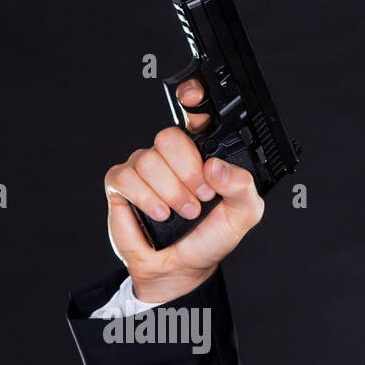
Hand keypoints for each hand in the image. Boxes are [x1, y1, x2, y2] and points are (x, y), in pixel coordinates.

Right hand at [102, 79, 264, 302]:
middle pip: (169, 137)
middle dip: (188, 171)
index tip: (194, 96)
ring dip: (171, 193)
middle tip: (202, 196)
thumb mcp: (243, 214)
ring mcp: (144, 168)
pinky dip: (147, 199)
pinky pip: (127, 177)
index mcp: (200, 153)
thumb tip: (216, 167)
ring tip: (184, 213)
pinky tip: (160, 214)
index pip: (194, 114)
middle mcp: (170, 156)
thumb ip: (242, 187)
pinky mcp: (121, 185)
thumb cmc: (211, 237)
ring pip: (149, 160)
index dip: (191, 98)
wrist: (183, 268)